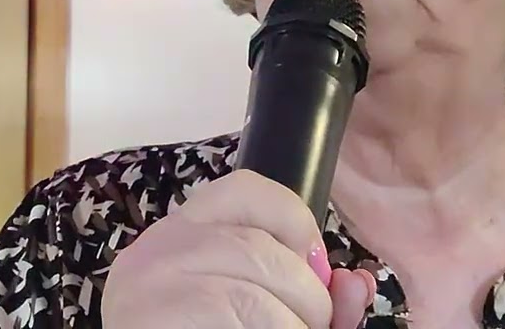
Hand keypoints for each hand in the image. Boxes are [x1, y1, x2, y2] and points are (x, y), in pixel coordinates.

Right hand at [101, 169, 375, 327]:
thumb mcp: (257, 310)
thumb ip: (309, 297)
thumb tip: (354, 285)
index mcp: (179, 235)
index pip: (245, 190)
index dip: (295, 221)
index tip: (317, 269)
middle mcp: (157, 249)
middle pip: (260, 248)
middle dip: (306, 298)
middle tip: (307, 328)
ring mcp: (150, 287)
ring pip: (254, 294)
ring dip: (293, 327)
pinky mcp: (156, 319)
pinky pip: (238, 320)